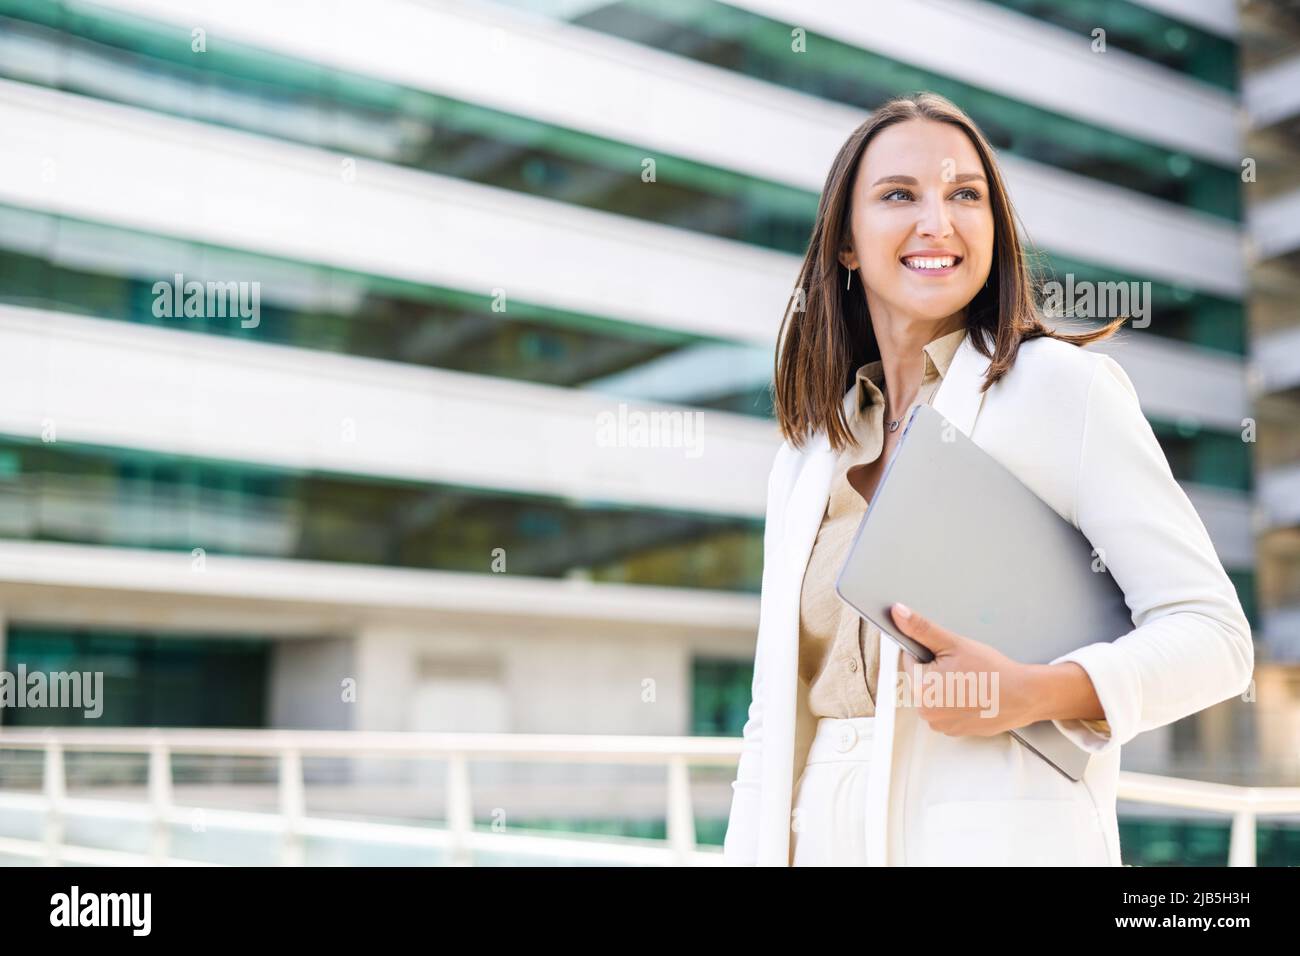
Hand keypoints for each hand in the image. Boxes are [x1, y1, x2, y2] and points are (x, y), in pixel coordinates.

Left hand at [888, 602, 1042, 736]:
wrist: (1024, 696)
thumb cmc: (992, 671)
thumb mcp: (954, 643)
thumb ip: (922, 629)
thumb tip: (898, 613)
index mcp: (920, 688)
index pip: (909, 660)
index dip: (929, 653)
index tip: (948, 655)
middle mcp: (925, 711)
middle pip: (921, 679)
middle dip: (936, 671)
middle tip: (962, 669)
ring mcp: (940, 724)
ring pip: (934, 695)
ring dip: (945, 687)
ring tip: (969, 682)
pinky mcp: (953, 731)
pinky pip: (946, 711)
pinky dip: (955, 703)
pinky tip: (973, 696)